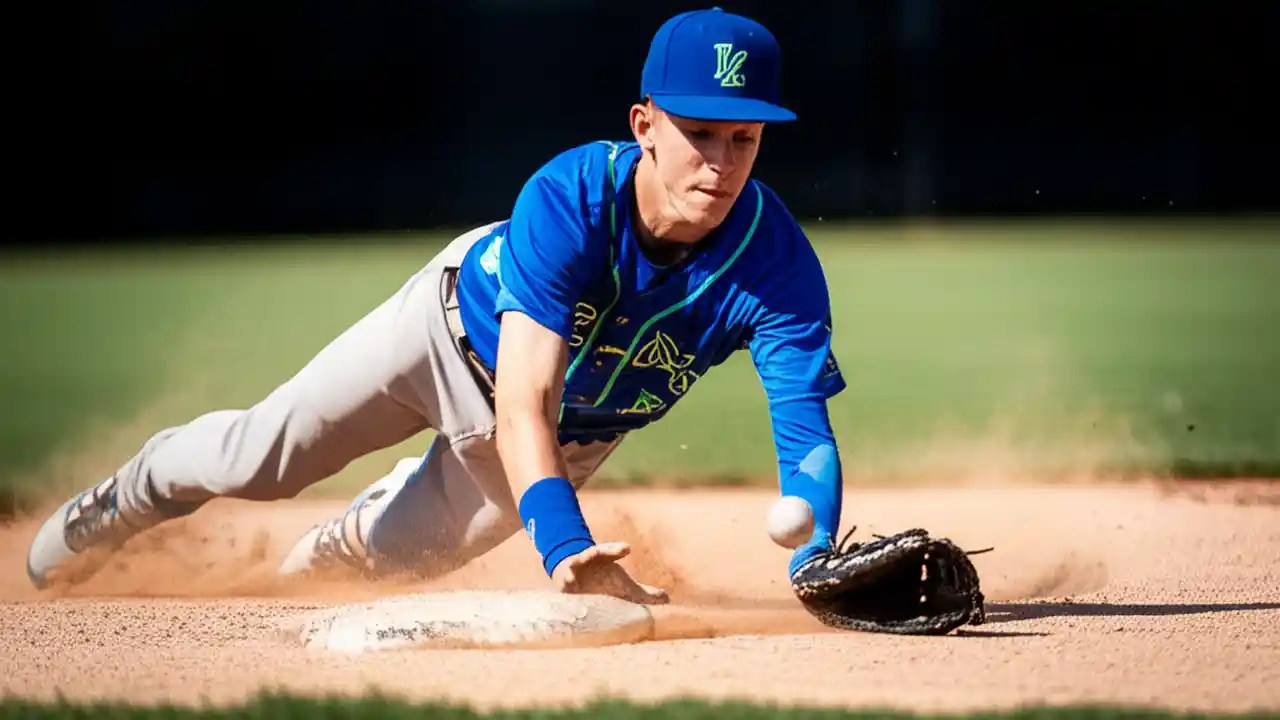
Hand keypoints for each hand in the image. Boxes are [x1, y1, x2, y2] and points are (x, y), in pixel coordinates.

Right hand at [551, 541, 668, 604]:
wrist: (573, 578)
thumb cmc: (602, 581)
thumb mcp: (623, 586)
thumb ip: (643, 593)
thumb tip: (668, 599)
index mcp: (602, 558)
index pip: (609, 552)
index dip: (615, 549)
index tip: (627, 548)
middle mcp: (587, 560)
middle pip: (593, 552)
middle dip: (601, 551)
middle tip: (614, 551)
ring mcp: (573, 571)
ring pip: (574, 566)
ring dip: (573, 568)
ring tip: (573, 575)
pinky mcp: (564, 585)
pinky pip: (563, 585)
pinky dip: (564, 587)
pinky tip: (565, 590)